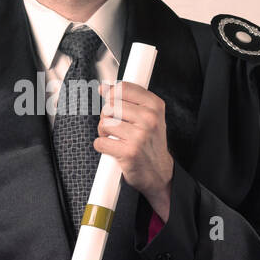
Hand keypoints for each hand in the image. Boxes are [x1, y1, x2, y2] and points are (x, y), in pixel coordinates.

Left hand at [94, 81, 173, 218]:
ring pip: (104, 123)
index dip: (112, 96)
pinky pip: (100, 142)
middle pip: (110, 106)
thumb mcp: (147, 115)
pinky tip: (114, 149)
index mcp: (155, 106)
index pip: (122, 88)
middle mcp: (149, 119)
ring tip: (116, 138)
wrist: (158, 172)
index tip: (114, 104)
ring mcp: (140, 136)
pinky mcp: (129, 152)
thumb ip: (127, 99)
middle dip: (107, 116)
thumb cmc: (150, 142)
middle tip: (118, 127)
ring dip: (104, 132)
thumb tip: (104, 87)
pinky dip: (103, 146)